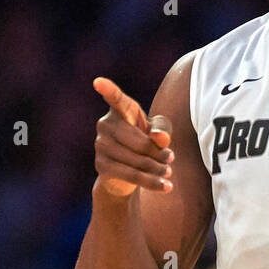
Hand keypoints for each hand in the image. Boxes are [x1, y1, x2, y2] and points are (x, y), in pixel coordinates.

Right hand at [92, 76, 173, 199]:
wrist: (125, 173)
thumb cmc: (144, 143)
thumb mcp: (157, 133)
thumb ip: (162, 130)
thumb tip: (159, 138)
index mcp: (121, 110)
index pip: (116, 99)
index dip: (108, 90)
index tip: (98, 82)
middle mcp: (105, 124)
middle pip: (139, 141)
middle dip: (158, 153)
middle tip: (171, 158)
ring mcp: (100, 145)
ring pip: (137, 160)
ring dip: (158, 168)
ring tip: (168, 172)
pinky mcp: (101, 165)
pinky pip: (132, 175)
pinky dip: (152, 182)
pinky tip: (166, 187)